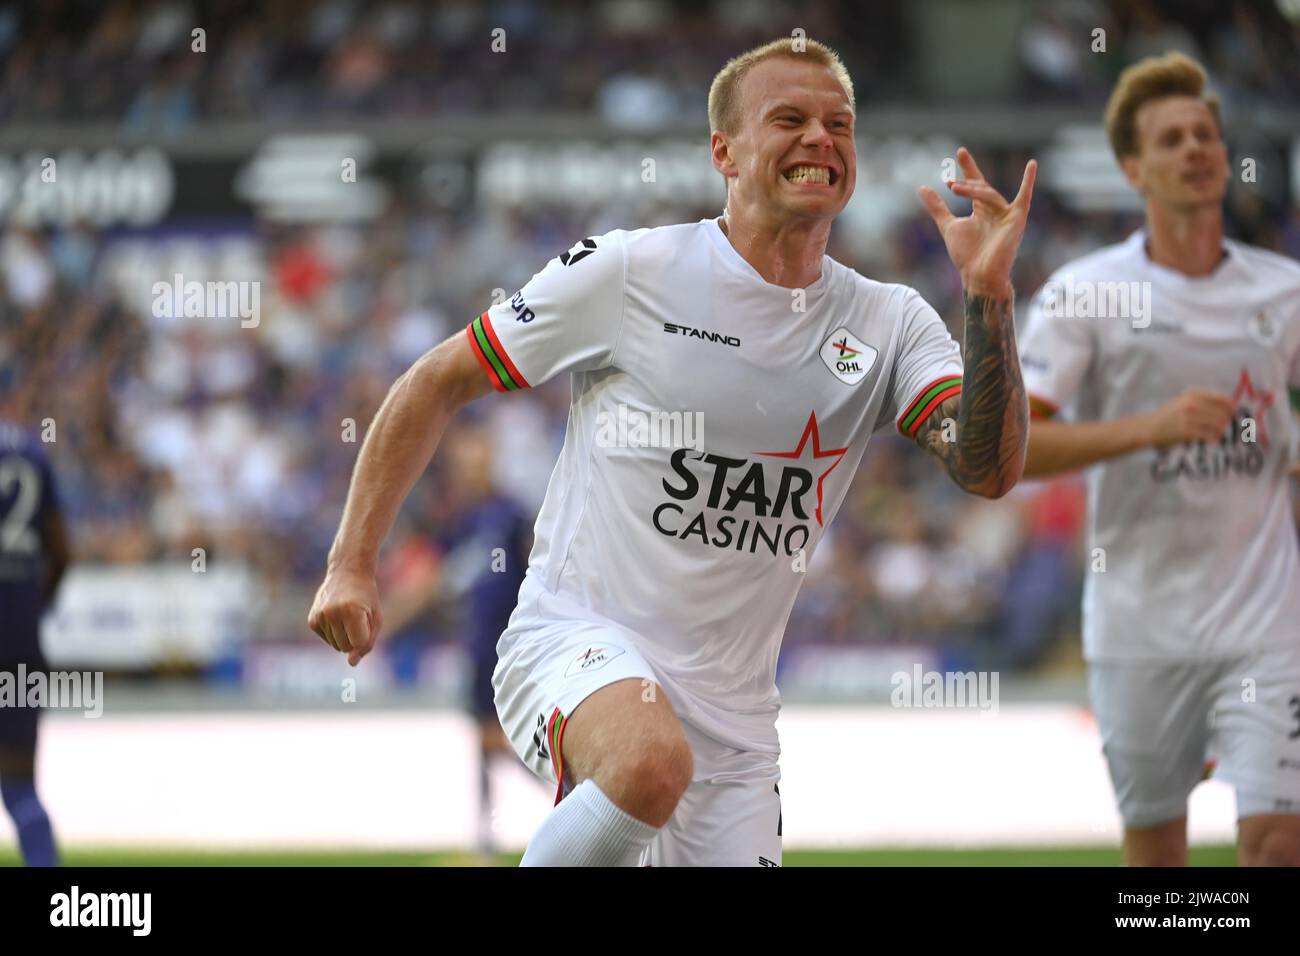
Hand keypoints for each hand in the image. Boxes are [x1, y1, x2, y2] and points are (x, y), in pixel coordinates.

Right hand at [308, 563, 381, 666]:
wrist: (348, 572)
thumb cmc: (366, 597)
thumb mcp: (376, 618)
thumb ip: (367, 643)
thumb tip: (351, 663)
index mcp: (351, 611)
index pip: (358, 644)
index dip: (365, 638)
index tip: (367, 623)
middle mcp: (332, 613)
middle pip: (346, 648)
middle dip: (355, 638)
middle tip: (358, 617)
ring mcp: (320, 616)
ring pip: (336, 646)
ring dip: (345, 636)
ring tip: (347, 615)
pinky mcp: (312, 620)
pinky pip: (327, 639)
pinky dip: (334, 633)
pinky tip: (337, 616)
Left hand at [918, 148, 1036, 297]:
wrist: (978, 275)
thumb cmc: (967, 256)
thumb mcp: (948, 226)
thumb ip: (937, 207)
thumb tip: (922, 188)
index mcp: (982, 211)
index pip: (975, 183)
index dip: (968, 168)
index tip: (960, 153)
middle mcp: (995, 210)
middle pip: (981, 187)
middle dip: (968, 178)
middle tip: (952, 177)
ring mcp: (1007, 214)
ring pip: (988, 194)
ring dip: (972, 190)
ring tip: (954, 188)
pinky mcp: (1016, 219)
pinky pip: (1024, 198)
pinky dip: (1029, 182)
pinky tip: (1032, 165)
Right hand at [1146, 389, 1235, 447]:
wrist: (1149, 427)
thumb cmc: (1169, 415)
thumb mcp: (1183, 401)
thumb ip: (1203, 401)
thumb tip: (1230, 406)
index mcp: (1194, 394)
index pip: (1222, 399)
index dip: (1231, 407)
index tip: (1232, 413)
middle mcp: (1192, 403)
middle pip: (1223, 412)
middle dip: (1226, 420)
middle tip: (1224, 426)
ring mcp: (1190, 417)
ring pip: (1218, 424)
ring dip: (1221, 430)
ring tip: (1217, 434)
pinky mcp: (1187, 430)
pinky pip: (1209, 435)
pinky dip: (1214, 438)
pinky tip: (1212, 440)